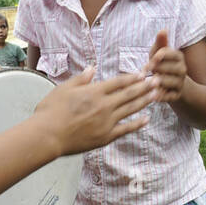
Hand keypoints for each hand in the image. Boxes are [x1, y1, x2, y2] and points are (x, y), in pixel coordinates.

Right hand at [34, 68, 157, 154]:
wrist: (48, 136)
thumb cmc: (51, 112)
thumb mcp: (63, 89)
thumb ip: (80, 79)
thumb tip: (92, 69)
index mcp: (94, 92)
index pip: (118, 82)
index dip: (131, 77)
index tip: (142, 74)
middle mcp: (104, 105)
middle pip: (129, 93)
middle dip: (144, 86)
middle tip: (157, 80)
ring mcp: (107, 121)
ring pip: (131, 109)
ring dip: (145, 100)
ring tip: (156, 94)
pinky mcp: (106, 136)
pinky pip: (126, 129)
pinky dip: (137, 123)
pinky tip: (147, 119)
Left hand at [146, 30, 186, 102]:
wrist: (176, 86)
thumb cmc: (164, 66)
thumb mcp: (160, 54)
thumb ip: (161, 42)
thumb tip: (163, 29)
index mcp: (178, 56)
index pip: (167, 53)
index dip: (156, 57)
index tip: (147, 63)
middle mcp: (182, 69)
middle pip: (167, 67)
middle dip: (155, 69)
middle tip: (144, 73)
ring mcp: (180, 82)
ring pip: (168, 81)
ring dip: (157, 82)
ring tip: (149, 82)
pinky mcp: (177, 95)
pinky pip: (169, 96)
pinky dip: (161, 96)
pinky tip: (152, 96)